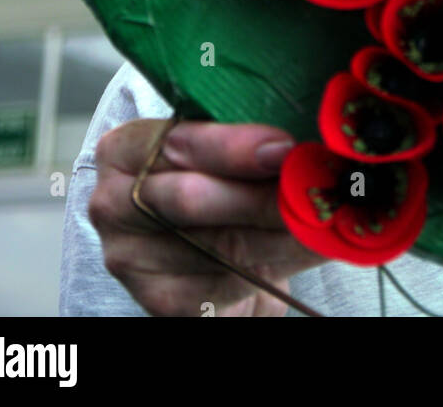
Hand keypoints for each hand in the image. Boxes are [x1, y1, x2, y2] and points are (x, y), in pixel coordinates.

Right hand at [88, 118, 324, 316]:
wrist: (195, 242)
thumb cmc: (210, 178)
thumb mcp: (214, 149)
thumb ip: (242, 142)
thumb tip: (300, 144)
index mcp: (123, 150)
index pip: (176, 142)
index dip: (233, 147)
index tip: (284, 147)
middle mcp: (113, 204)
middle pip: (191, 200)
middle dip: (263, 194)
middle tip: (316, 189)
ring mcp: (132, 258)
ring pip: (219, 247)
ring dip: (284, 234)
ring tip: (329, 218)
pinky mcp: (161, 300)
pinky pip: (227, 284)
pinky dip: (278, 267)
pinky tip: (312, 248)